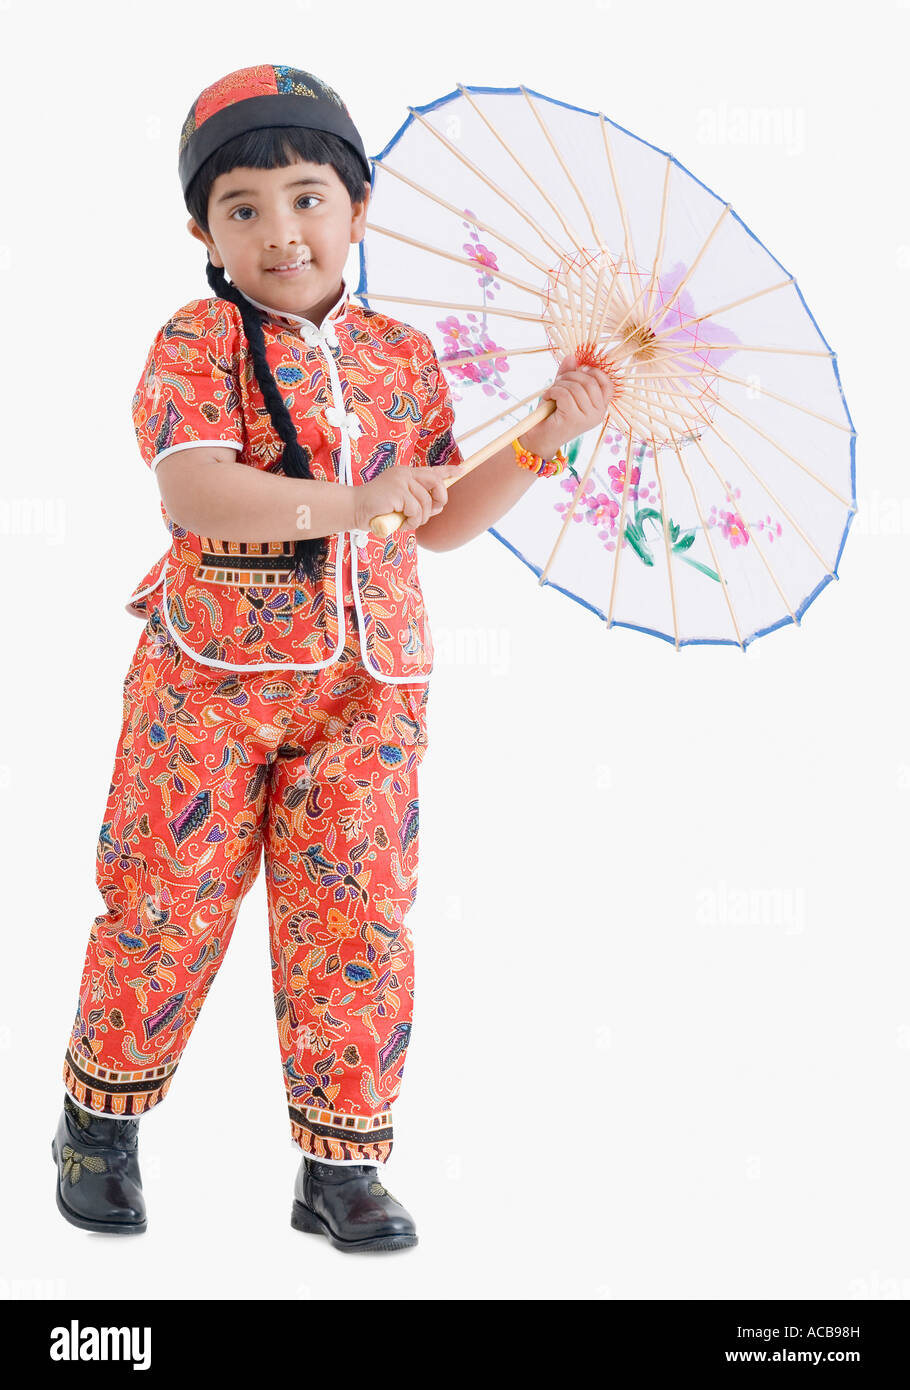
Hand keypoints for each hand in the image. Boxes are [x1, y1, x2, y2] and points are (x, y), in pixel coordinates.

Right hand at [354, 462, 468, 533]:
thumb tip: (438, 507)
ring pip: (426, 502)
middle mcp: (404, 474)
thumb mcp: (401, 506)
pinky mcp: (397, 491)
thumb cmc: (375, 509)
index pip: (431, 470)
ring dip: (420, 518)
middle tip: (433, 511)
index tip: (461, 470)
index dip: (448, 471)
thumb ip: (418, 504)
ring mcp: (401, 481)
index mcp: (405, 474)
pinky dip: (412, 522)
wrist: (353, 509)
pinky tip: (400, 523)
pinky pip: (416, 510)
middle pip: (436, 482)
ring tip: (407, 523)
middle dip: (440, 499)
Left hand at [520, 353, 616, 459]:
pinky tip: (548, 398)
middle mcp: (598, 414)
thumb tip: (572, 356)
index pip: (608, 385)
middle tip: (559, 381)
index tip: (580, 369)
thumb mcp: (564, 390)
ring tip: (551, 392)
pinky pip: (565, 394)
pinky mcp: (574, 419)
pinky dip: (553, 392)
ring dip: (559, 385)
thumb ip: (569, 375)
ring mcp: (588, 418)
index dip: (594, 372)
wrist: (540, 438)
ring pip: (576, 387)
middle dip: (571, 376)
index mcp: (600, 408)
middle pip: (590, 382)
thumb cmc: (553, 415)